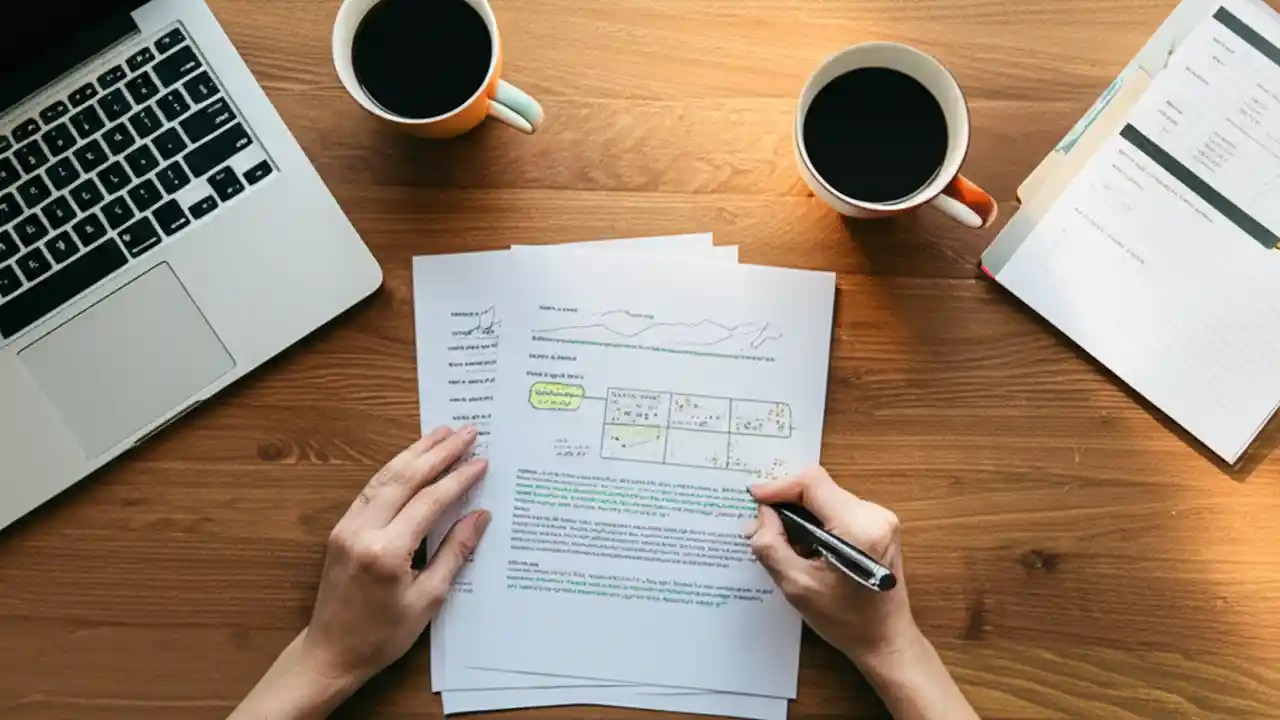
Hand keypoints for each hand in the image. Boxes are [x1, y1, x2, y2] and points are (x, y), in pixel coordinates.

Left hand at [304, 425, 489, 684]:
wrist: (331, 653)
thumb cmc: (383, 635)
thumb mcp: (428, 599)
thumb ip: (454, 552)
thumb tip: (480, 515)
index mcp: (387, 551)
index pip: (430, 501)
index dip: (458, 478)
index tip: (481, 460)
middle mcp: (362, 531)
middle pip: (405, 478)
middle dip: (438, 452)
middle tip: (466, 431)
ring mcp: (347, 527)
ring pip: (385, 477)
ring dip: (415, 453)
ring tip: (441, 433)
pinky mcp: (340, 529)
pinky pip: (371, 490)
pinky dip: (395, 469)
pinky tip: (411, 458)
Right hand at [748, 467, 917, 665]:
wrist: (886, 640)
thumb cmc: (846, 621)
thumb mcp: (797, 586)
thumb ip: (772, 546)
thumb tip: (762, 516)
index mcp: (859, 529)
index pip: (812, 484)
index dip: (779, 486)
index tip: (754, 497)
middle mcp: (875, 516)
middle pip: (819, 490)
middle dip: (787, 504)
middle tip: (762, 527)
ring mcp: (882, 519)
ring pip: (827, 498)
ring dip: (802, 515)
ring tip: (784, 543)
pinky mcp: (881, 525)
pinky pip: (839, 509)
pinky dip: (817, 521)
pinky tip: (806, 546)